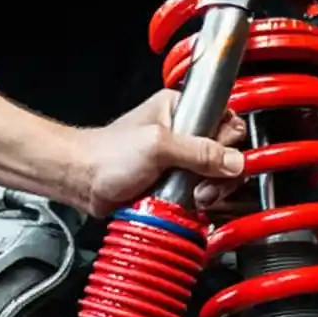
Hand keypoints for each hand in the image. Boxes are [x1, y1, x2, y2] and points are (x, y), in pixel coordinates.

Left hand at [70, 88, 247, 216]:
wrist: (82, 183)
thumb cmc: (107, 155)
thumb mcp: (157, 147)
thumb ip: (198, 152)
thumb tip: (234, 161)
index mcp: (180, 110)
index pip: (226, 121)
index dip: (226, 143)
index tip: (216, 160)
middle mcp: (185, 134)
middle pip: (227, 154)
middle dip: (219, 174)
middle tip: (201, 186)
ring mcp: (182, 161)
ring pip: (217, 177)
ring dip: (210, 192)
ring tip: (193, 198)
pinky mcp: (177, 184)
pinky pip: (203, 195)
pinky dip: (200, 204)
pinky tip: (189, 206)